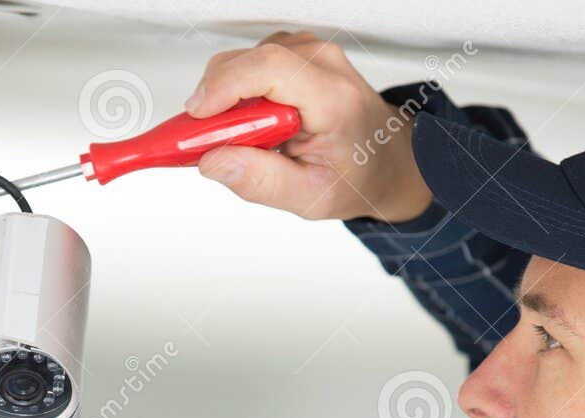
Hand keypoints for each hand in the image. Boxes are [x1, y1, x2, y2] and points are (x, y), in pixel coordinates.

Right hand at [186, 31, 433, 222]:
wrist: (388, 159)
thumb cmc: (359, 175)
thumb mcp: (312, 197)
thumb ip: (261, 182)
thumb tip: (213, 162)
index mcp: (333, 98)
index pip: (269, 69)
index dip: (223, 88)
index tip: (196, 116)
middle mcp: (323, 63)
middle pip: (246, 62)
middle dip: (215, 103)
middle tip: (207, 144)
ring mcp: (309, 52)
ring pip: (242, 62)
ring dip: (227, 102)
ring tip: (242, 140)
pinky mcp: (295, 53)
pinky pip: (249, 65)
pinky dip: (238, 95)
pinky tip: (252, 124)